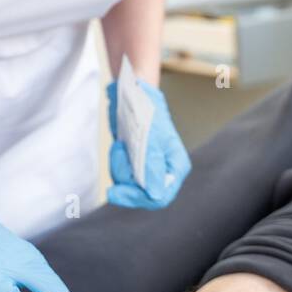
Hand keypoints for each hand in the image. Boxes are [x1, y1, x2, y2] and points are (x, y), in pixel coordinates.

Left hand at [105, 75, 190, 208]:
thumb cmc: (148, 112)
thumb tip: (157, 196)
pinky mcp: (134, 162)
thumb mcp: (151, 140)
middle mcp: (163, 171)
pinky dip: (116, 161)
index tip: (116, 191)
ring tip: (120, 146)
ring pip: (128, 184)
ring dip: (119, 166)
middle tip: (118, 155)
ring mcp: (148, 167)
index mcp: (176, 167)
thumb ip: (154, 168)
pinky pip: (121, 174)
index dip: (138, 198)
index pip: (160, 196)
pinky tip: (119, 146)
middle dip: (125, 177)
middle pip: (142, 194)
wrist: (134, 93)